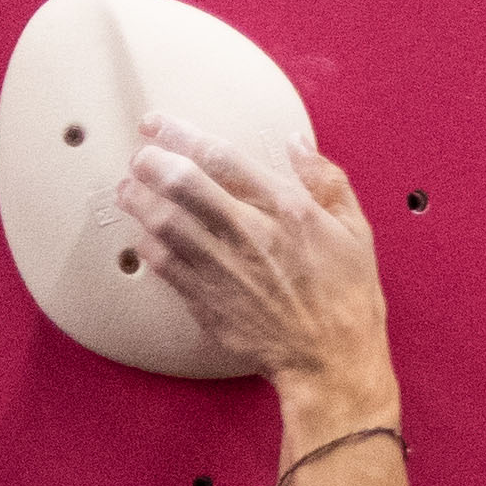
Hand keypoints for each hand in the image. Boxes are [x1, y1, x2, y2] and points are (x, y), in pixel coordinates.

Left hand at [129, 116, 393, 403]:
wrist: (331, 360)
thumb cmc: (347, 299)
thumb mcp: (355, 231)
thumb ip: (325, 180)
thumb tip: (297, 143)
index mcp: (287, 210)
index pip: (221, 157)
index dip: (181, 133)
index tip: (159, 124)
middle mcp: (249, 233)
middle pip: (181, 182)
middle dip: (150, 161)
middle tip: (141, 157)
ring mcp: (222, 267)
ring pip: (161, 219)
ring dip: (137, 199)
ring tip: (130, 190)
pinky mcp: (204, 297)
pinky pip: (160, 261)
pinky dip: (145, 241)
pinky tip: (144, 233)